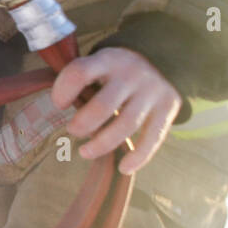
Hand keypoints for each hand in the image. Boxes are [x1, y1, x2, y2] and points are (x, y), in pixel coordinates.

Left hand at [51, 47, 181, 174]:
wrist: (161, 60)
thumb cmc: (114, 70)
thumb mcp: (98, 64)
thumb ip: (81, 81)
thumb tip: (59, 110)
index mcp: (107, 60)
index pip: (79, 73)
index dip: (63, 91)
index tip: (59, 104)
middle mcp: (131, 74)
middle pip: (102, 106)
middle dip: (82, 124)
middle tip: (72, 131)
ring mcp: (152, 91)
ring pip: (126, 124)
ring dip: (102, 144)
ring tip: (85, 152)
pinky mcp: (168, 107)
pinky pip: (154, 136)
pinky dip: (139, 156)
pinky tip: (124, 168)